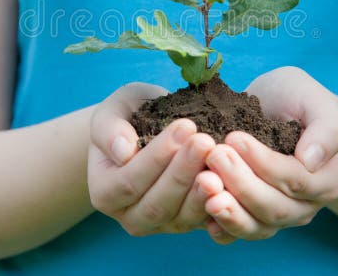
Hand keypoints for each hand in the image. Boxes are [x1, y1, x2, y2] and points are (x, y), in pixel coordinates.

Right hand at [88, 82, 229, 236]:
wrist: (147, 130)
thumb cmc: (127, 117)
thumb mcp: (112, 112)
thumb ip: (109, 129)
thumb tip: (123, 151)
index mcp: (104, 192)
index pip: (129, 181)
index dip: (157, 157)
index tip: (184, 126)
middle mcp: (130, 217)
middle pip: (157, 204)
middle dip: (183, 172)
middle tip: (205, 141)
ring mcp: (161, 225)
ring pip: (183, 217)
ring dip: (203, 191)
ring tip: (220, 163)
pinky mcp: (189, 224)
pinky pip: (206, 222)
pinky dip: (220, 204)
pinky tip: (232, 182)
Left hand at [203, 66, 337, 243]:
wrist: (275, 107)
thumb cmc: (296, 99)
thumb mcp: (314, 100)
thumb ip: (327, 129)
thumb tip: (311, 160)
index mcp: (325, 180)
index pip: (294, 180)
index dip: (263, 162)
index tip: (234, 138)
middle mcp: (304, 207)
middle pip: (273, 207)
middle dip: (240, 183)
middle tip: (214, 155)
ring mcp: (277, 218)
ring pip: (255, 226)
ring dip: (228, 210)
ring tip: (204, 186)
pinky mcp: (252, 221)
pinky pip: (238, 235)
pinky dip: (221, 228)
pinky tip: (203, 213)